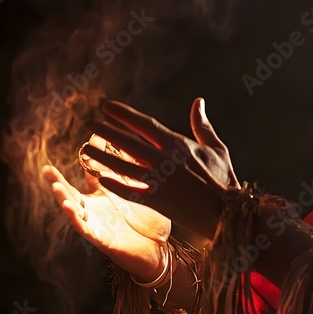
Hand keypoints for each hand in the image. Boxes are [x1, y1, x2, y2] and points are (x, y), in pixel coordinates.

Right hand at [41, 134, 172, 282]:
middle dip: (57, 182)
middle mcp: (95, 209)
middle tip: (46, 170)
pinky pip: (87, 230)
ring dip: (64, 201)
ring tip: (57, 189)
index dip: (84, 160)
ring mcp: (97, 225)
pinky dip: (77, 221)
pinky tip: (71, 210)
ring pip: (75, 212)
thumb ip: (122, 167)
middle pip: (71, 194)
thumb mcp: (134, 189)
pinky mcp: (103, 241)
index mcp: (103, 195)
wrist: (159, 249)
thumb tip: (111, 140)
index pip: (87, 175)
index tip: (81, 143)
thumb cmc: (146, 219)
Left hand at [82, 97, 237, 238]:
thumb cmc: (223, 179)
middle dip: (106, 131)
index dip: (123, 114)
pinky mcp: (157, 201)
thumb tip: (198, 101)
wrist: (227, 212)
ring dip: (102, 156)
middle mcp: (165, 160)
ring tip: (85, 148)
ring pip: (123, 166)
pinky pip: (130, 191)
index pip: (144, 124)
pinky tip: (99, 177)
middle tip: (88, 123)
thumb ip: (203, 125)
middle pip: (128, 142)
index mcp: (178, 145)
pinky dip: (114, 184)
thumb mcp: (216, 148)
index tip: (106, 106)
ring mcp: (159, 181)